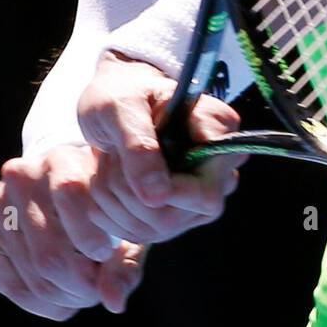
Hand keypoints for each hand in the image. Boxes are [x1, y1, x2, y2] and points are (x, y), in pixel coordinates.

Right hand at [0, 143, 145, 319]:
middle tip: (96, 287)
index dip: (91, 239)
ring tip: (81, 291)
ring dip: (63, 299)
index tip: (107, 253)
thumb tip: (113, 304)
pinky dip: (38, 303)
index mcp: (60, 158)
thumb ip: (126, 263)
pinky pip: (6, 285)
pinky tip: (57, 294)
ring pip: (30, 279)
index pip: (69, 195)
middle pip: (49, 256)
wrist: (61, 183)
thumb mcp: (121, 222)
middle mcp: (20, 176)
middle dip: (81, 287)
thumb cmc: (99, 206)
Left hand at [76, 52, 248, 245]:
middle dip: (129, 190)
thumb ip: (140, 146)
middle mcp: (216, 173)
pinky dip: (109, 210)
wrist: (116, 102)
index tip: (130, 169)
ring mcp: (195, 199)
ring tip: (109, 160)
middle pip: (175, 214)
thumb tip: (156, 196)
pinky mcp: (171, 217)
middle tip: (112, 153)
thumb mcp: (124, 107)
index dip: (167, 191)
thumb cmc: (125, 94)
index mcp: (219, 134)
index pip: (206, 190)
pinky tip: (107, 179)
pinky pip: (135, 233)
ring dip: (114, 197)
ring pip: (150, 227)